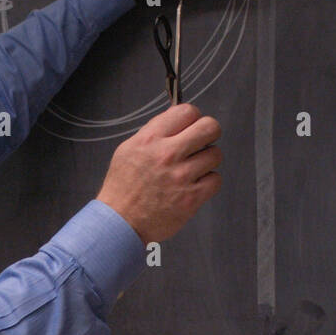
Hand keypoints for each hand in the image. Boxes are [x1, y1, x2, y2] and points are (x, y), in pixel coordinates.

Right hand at [96, 103, 220, 244]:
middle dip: (208, 134)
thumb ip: (154, 132)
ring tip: (192, 169)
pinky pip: (216, 179)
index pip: (187, 111)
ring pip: (215, 154)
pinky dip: (208, 182)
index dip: (192, 118)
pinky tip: (194, 186)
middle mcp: (167, 154)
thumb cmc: (123, 188)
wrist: (119, 223)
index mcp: (151, 139)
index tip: (189, 128)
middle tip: (200, 144)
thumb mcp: (128, 149)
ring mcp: (182, 176)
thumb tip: (178, 121)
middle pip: (209, 127)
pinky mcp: (192, 197)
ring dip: (207, 161)